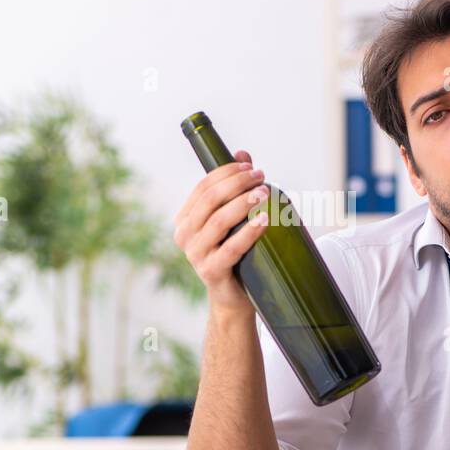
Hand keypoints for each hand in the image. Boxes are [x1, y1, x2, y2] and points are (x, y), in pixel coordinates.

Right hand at [173, 149, 269, 313]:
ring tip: (264, 192)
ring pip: (218, 221)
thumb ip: (234, 188)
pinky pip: (231, 248)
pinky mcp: (211, 271)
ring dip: (242, 203)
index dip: (225, 172)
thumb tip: (243, 153)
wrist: (233, 297)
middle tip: (261, 176)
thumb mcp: (232, 219)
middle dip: (236, 184)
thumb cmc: (234, 253)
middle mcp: (184, 235)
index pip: (202, 188)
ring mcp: (195, 255)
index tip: (249, 165)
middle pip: (209, 201)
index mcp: (185, 219)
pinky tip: (264, 219)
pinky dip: (249, 232)